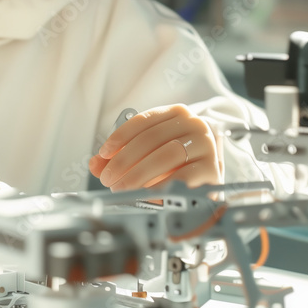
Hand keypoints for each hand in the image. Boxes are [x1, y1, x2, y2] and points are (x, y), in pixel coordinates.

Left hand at [88, 104, 223, 191]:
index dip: (119, 137)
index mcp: (176, 113)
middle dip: (123, 161)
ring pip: (164, 157)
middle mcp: (194, 124)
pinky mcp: (212, 170)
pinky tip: (144, 194)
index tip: (103, 154)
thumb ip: (121, 156)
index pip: (142, 121)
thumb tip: (95, 164)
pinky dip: (158, 186)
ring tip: (121, 188)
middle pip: (150, 139)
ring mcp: (205, 145)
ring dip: (137, 174)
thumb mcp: (149, 153)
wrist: (208, 178)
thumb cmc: (176, 162)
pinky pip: (181, 178)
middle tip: (108, 178)